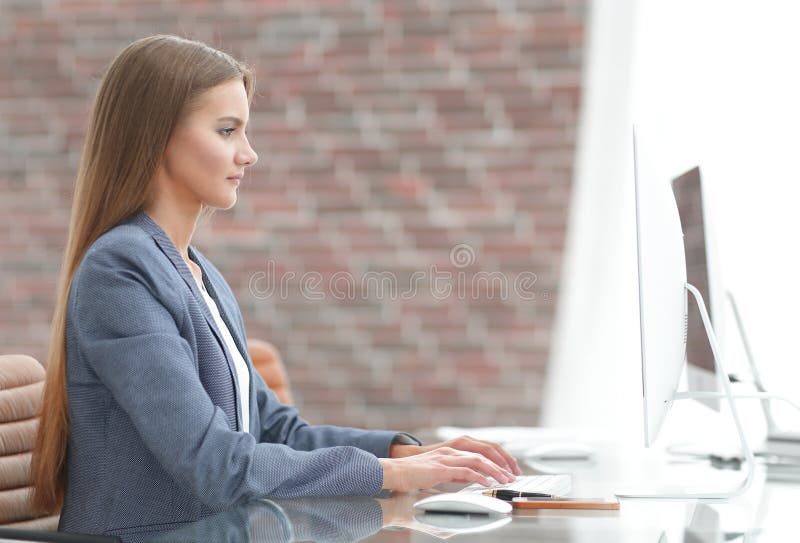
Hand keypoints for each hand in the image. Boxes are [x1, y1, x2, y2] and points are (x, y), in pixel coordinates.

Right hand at [390, 435, 521, 474]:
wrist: (396, 471)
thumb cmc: (415, 473)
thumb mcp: (441, 471)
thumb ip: (456, 472)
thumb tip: (471, 478)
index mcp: (453, 448)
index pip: (483, 448)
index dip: (499, 457)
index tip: (510, 468)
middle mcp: (452, 449)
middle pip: (485, 451)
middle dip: (503, 463)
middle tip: (514, 475)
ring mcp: (447, 457)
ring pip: (478, 460)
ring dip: (495, 471)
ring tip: (505, 480)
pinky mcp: (441, 468)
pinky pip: (465, 471)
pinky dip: (479, 477)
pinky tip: (487, 483)